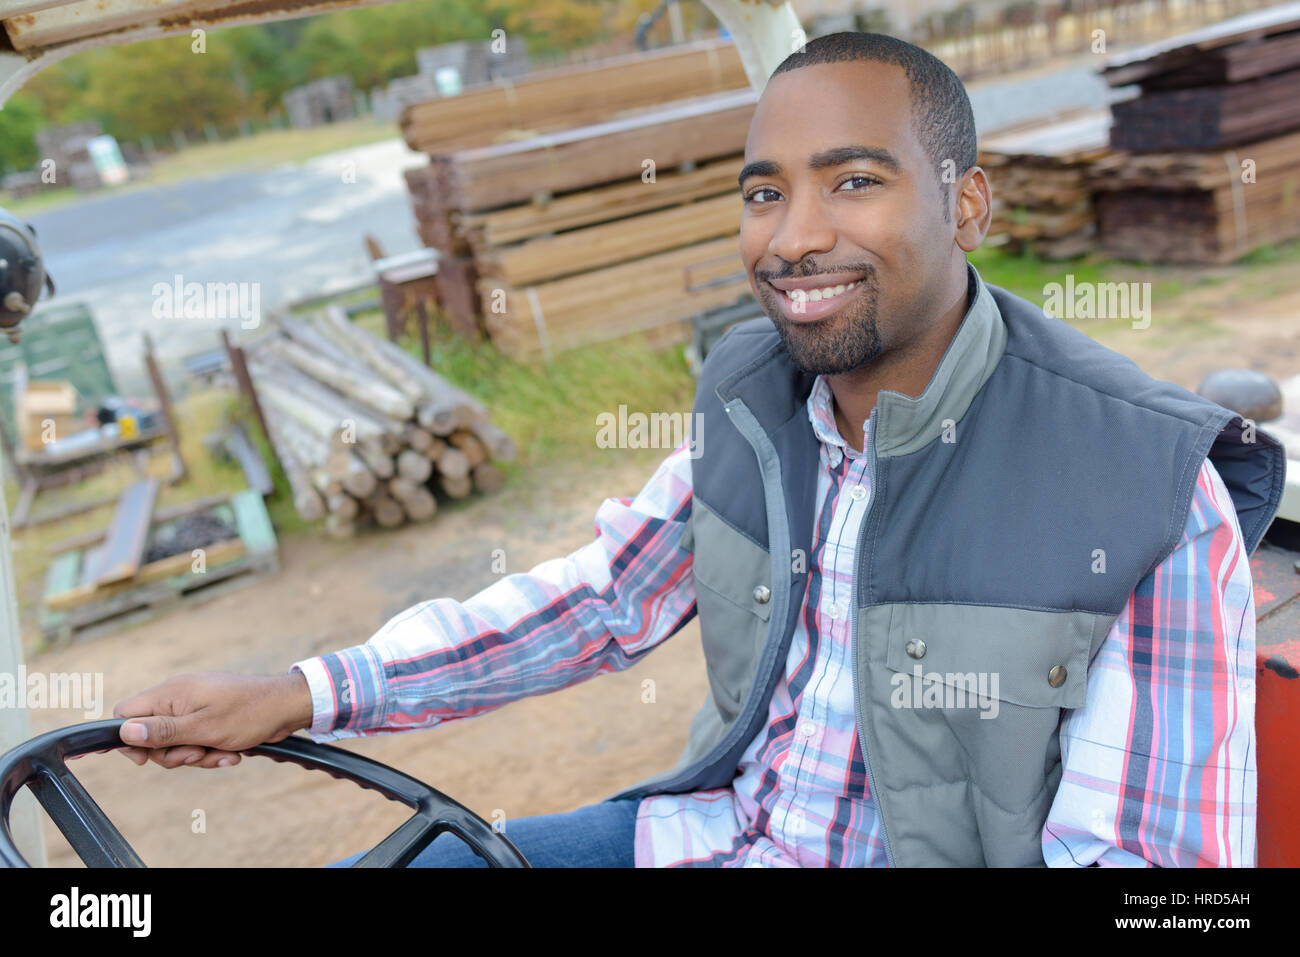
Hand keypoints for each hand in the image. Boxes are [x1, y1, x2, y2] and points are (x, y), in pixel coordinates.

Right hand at [109, 671, 313, 769]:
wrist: (287, 708)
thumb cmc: (249, 713)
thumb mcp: (202, 728)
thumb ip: (162, 731)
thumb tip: (124, 731)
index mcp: (171, 693)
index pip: (126, 713)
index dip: (129, 739)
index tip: (146, 758)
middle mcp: (179, 698)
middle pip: (151, 735)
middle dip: (173, 753)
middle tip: (197, 754)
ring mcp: (195, 707)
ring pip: (176, 744)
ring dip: (197, 756)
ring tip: (221, 753)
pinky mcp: (209, 718)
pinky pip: (196, 741)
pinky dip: (211, 751)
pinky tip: (231, 754)